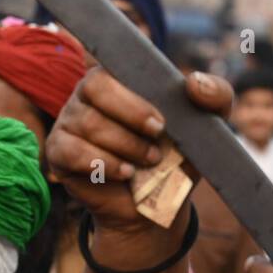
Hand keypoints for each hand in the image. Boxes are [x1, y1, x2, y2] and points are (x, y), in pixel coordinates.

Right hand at [46, 68, 231, 242]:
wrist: (156, 205)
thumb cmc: (176, 158)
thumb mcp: (205, 127)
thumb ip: (215, 96)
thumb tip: (194, 82)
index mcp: (118, 79)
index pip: (112, 68)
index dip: (133, 96)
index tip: (161, 123)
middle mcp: (85, 95)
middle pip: (93, 88)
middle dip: (130, 118)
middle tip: (157, 141)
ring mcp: (67, 122)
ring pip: (87, 123)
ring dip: (124, 147)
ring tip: (147, 162)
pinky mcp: (57, 151)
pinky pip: (70, 150)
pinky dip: (101, 163)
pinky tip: (124, 173)